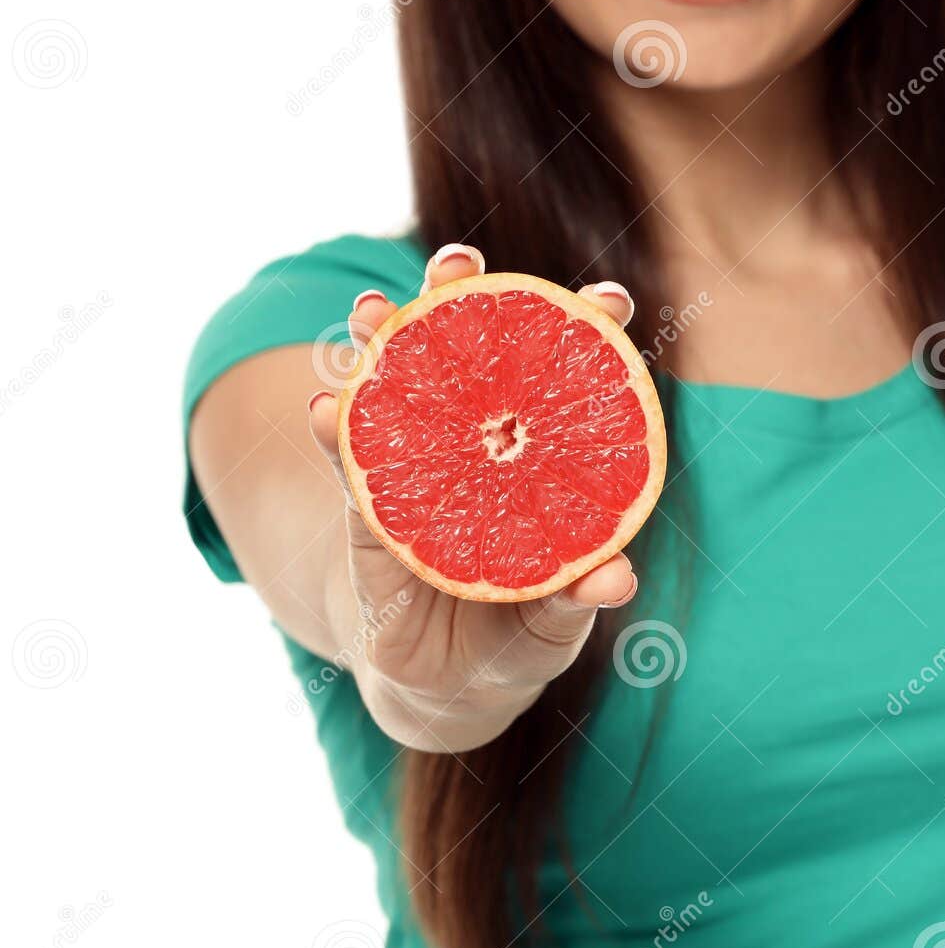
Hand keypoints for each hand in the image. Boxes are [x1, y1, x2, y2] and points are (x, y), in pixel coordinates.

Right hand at [305, 243, 639, 751]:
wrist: (449, 685)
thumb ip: (581, 596)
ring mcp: (419, 466)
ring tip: (375, 311)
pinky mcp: (369, 507)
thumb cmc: (519, 634)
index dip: (585, 328)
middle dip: (461, 296)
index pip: (565, 376)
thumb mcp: (555, 620)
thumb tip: (615, 578)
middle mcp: (477, 442)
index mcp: (540, 457)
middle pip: (470, 353)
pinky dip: (336, 428)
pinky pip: (351, 460)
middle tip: (460, 262)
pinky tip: (327, 405)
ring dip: (383, 341)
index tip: (607, 297)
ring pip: (399, 387)